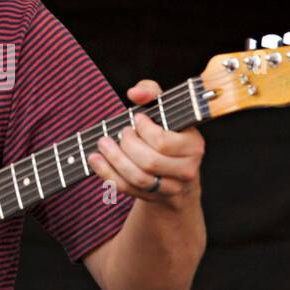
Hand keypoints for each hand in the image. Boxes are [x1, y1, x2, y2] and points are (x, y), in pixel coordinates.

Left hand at [86, 79, 204, 206]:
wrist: (176, 169)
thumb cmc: (168, 131)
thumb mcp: (165, 108)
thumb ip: (152, 92)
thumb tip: (134, 93)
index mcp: (193, 145)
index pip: (163, 142)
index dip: (144, 130)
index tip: (135, 118)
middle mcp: (186, 169)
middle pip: (150, 162)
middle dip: (127, 145)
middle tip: (120, 133)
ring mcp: (171, 187)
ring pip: (139, 178)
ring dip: (114, 160)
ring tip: (102, 144)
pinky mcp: (154, 197)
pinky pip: (128, 189)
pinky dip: (108, 174)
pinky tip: (95, 160)